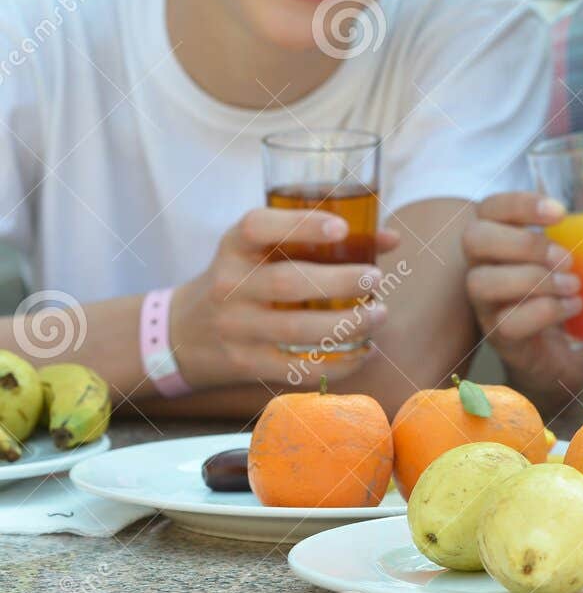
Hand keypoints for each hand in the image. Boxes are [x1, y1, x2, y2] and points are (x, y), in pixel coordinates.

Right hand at [172, 208, 400, 387]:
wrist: (181, 334)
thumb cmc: (243, 280)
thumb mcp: (261, 250)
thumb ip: (321, 240)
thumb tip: (391, 238)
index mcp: (234, 247)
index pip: (258, 228)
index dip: (302, 224)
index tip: (341, 227)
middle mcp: (230, 285)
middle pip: (287, 283)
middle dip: (340, 282)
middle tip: (375, 278)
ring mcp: (236, 328)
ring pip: (296, 330)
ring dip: (347, 325)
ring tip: (379, 314)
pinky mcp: (247, 363)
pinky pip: (298, 367)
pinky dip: (338, 362)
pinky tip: (364, 350)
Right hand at [463, 191, 582, 380]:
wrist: (565, 356)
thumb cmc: (574, 292)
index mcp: (503, 238)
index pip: (490, 207)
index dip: (518, 203)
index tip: (561, 212)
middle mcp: (483, 267)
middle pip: (475, 240)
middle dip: (524, 244)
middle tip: (568, 258)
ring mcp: (486, 305)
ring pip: (483, 282)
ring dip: (534, 280)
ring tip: (574, 285)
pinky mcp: (500, 338)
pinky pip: (507, 322)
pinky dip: (544, 313)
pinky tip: (572, 309)